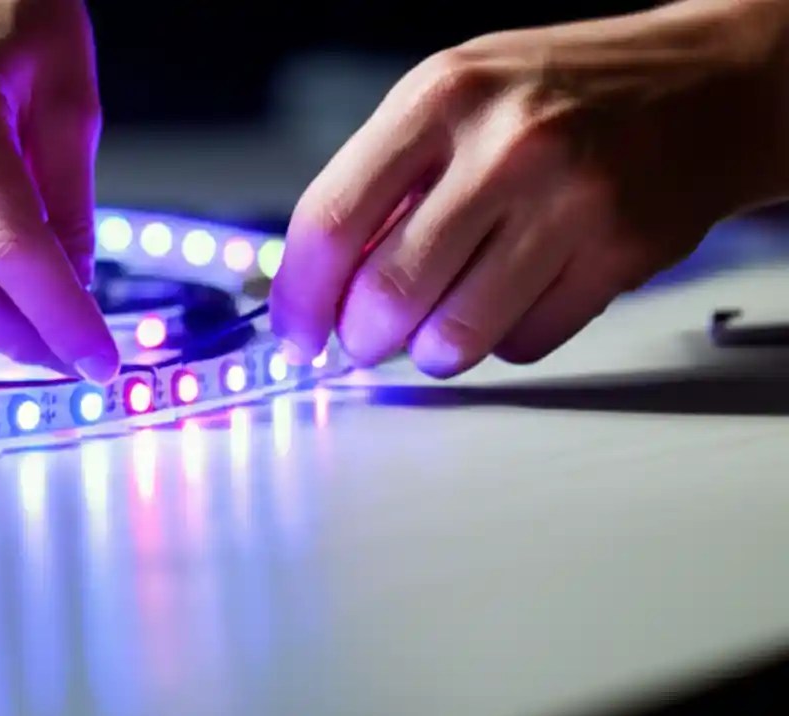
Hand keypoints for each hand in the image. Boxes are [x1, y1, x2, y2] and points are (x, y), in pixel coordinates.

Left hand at [271, 0, 788, 377]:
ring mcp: (567, 203)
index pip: (330, 218)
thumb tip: (320, 280)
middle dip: (362, 336)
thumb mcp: (455, 98)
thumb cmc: (563, 93)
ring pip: (453, 335)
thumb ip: (384, 179)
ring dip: (430, 349)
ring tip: (440, 320)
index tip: (294, 332)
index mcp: (441, 98)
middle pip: (386, 292)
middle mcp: (504, 147)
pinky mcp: (617, 256)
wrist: (703, 86)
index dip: (299, 295)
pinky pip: (521, 345)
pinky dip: (502, 339)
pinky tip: (516, 294)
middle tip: (366, 335)